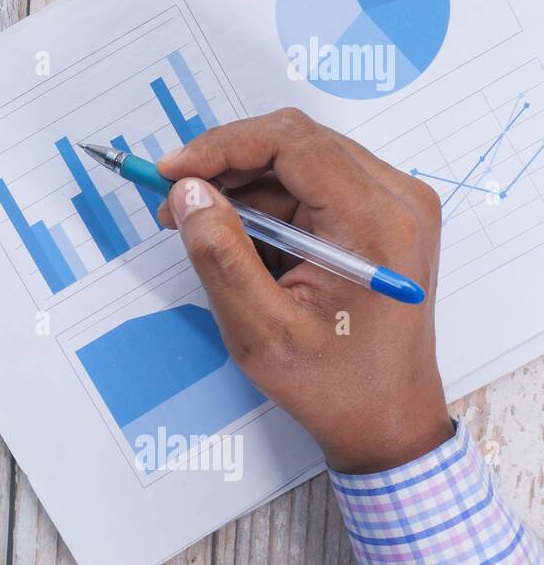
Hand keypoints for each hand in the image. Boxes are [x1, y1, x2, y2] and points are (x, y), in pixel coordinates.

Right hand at [156, 108, 453, 472]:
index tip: (168, 172)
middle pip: (296, 143)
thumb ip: (220, 256)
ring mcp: (395, 206)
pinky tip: (241, 241)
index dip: (220, 147)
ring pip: (300, 161)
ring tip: (199, 228)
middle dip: (225, 165)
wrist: (389, 421)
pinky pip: (312, 185)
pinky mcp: (382, 217)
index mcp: (375, 223)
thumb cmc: (333, 386)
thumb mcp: (259, 331)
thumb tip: (187, 192)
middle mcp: (397, 200)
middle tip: (174, 201)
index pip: (291, 144)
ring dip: (242, 186)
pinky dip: (267, 204)